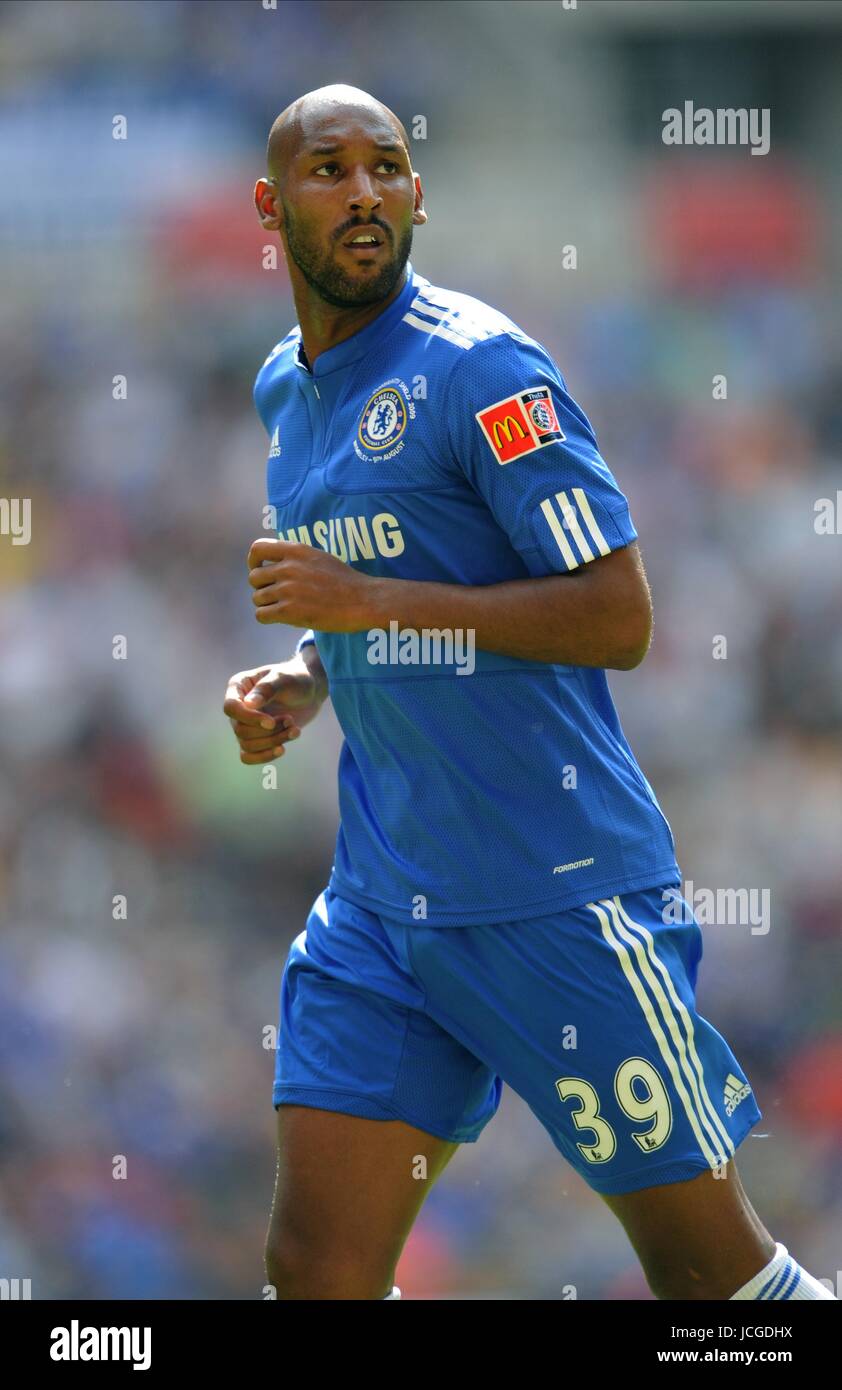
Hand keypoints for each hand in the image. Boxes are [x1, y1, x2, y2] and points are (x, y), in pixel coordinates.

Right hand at [223, 661, 323, 764]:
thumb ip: (266, 689)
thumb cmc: (295, 678)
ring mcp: (246, 723)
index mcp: (239, 686)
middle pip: (240, 730)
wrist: (311, 690)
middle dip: (269, 731)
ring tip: (294, 730)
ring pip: (247, 745)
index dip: (250, 719)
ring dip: (274, 742)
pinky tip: (282, 749)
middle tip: (290, 720)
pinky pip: (248, 756)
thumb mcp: (283, 679)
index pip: (231, 708)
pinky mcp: (256, 737)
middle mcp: (238, 707)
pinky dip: (265, 756)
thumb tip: (248, 704)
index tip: (271, 722)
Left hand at [247, 538, 375, 630]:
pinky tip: (280, 618)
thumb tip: (274, 563)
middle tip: (275, 595)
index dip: (253, 562)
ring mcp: (288, 589)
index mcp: (296, 550)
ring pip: (257, 598)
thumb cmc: (344, 581)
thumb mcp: (319, 557)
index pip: (257, 549)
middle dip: (261, 587)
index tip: (260, 570)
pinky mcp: (289, 611)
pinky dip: (267, 617)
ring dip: (266, 604)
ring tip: (282, 608)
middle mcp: (288, 567)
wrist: (363, 600)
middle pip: (254, 577)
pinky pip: (261, 615)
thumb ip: (296, 557)